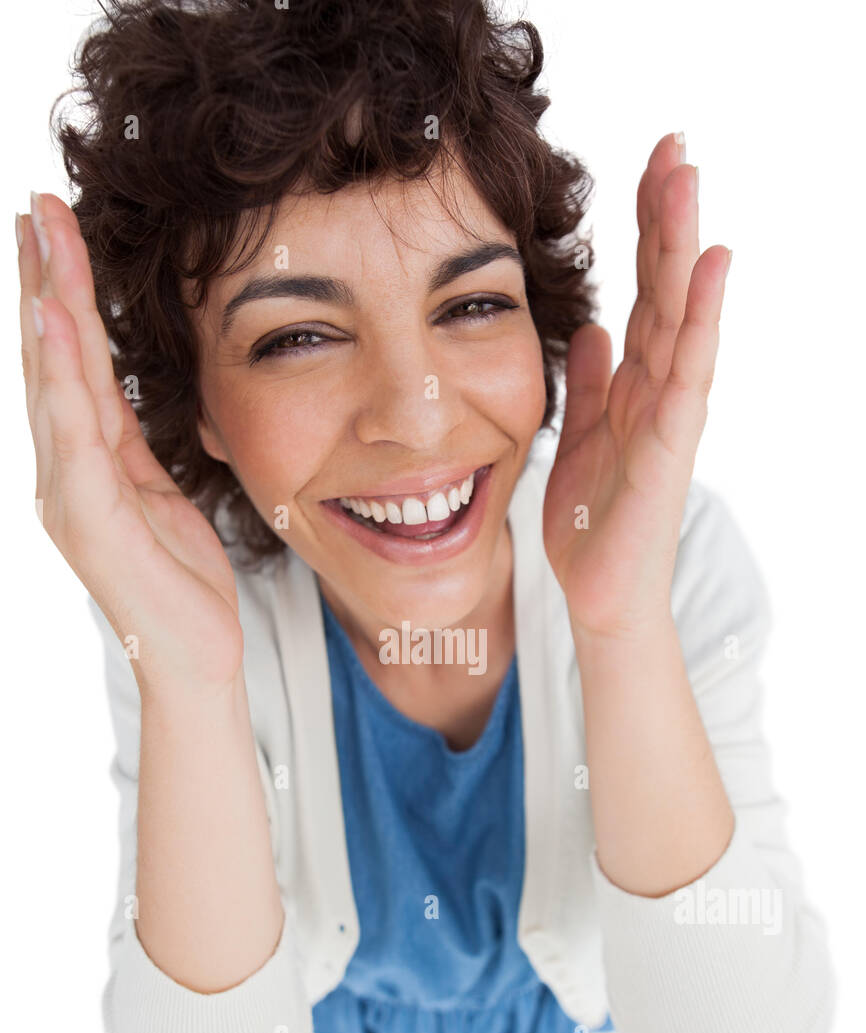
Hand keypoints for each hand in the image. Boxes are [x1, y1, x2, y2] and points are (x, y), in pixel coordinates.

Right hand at [19, 193, 242, 692]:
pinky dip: (59, 372)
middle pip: (52, 359)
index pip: (72, 365)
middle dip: (45, 280)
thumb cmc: (181, 583)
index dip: (63, 297)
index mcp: (86, 464)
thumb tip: (119, 395)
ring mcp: (69, 495)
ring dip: (46, 304)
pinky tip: (53, 317)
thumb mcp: (161, 497)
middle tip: (38, 203)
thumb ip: (133, 447)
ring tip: (40, 235)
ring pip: (54, 382)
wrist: (194, 659)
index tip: (55, 230)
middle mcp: (64, 473)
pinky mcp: (88, 519)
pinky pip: (74, 432)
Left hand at [542, 132, 730, 644]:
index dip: (643, 231)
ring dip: (683, 245)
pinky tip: (708, 266)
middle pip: (664, 288)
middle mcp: (658, 389)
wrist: (599, 596)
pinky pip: (688, 370)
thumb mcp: (579, 438)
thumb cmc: (593, 524)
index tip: (648, 164)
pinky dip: (700, 318)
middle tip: (674, 143)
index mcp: (633, 384)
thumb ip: (589, 385)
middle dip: (666, 216)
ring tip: (689, 176)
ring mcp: (671, 413)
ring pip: (680, 314)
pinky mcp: (672, 445)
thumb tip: (591, 328)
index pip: (642, 291)